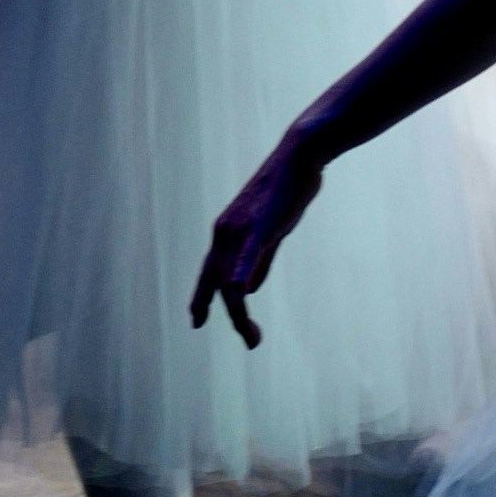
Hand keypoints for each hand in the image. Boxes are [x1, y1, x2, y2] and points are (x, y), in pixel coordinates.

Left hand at [191, 127, 331, 346]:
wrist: (299, 156)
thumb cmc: (287, 190)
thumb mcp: (270, 230)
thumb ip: (258, 260)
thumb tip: (248, 289)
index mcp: (225, 233)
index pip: (207, 274)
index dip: (200, 300)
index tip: (196, 322)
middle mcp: (223, 233)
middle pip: (220, 285)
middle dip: (234, 317)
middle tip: (252, 339)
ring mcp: (237, 231)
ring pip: (230, 283)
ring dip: (239, 315)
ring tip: (253, 337)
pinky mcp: (257, 229)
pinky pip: (242, 265)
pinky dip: (239, 289)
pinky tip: (242, 308)